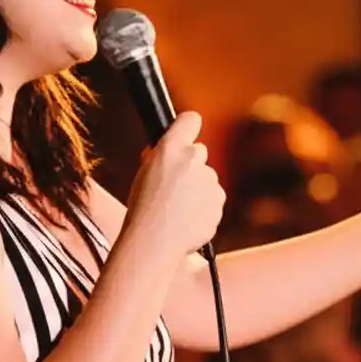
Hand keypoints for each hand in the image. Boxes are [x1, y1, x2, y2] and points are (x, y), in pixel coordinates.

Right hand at [125, 112, 225, 257]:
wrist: (153, 242)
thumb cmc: (142, 209)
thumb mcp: (143, 174)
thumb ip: (159, 157)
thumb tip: (164, 150)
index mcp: (170, 148)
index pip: (190, 120)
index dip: (188, 126)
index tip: (187, 132)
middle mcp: (193, 159)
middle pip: (199, 152)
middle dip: (191, 165)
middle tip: (174, 185)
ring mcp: (209, 180)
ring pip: (208, 179)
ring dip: (198, 189)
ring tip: (177, 208)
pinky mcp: (218, 200)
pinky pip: (213, 199)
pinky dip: (205, 208)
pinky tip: (187, 219)